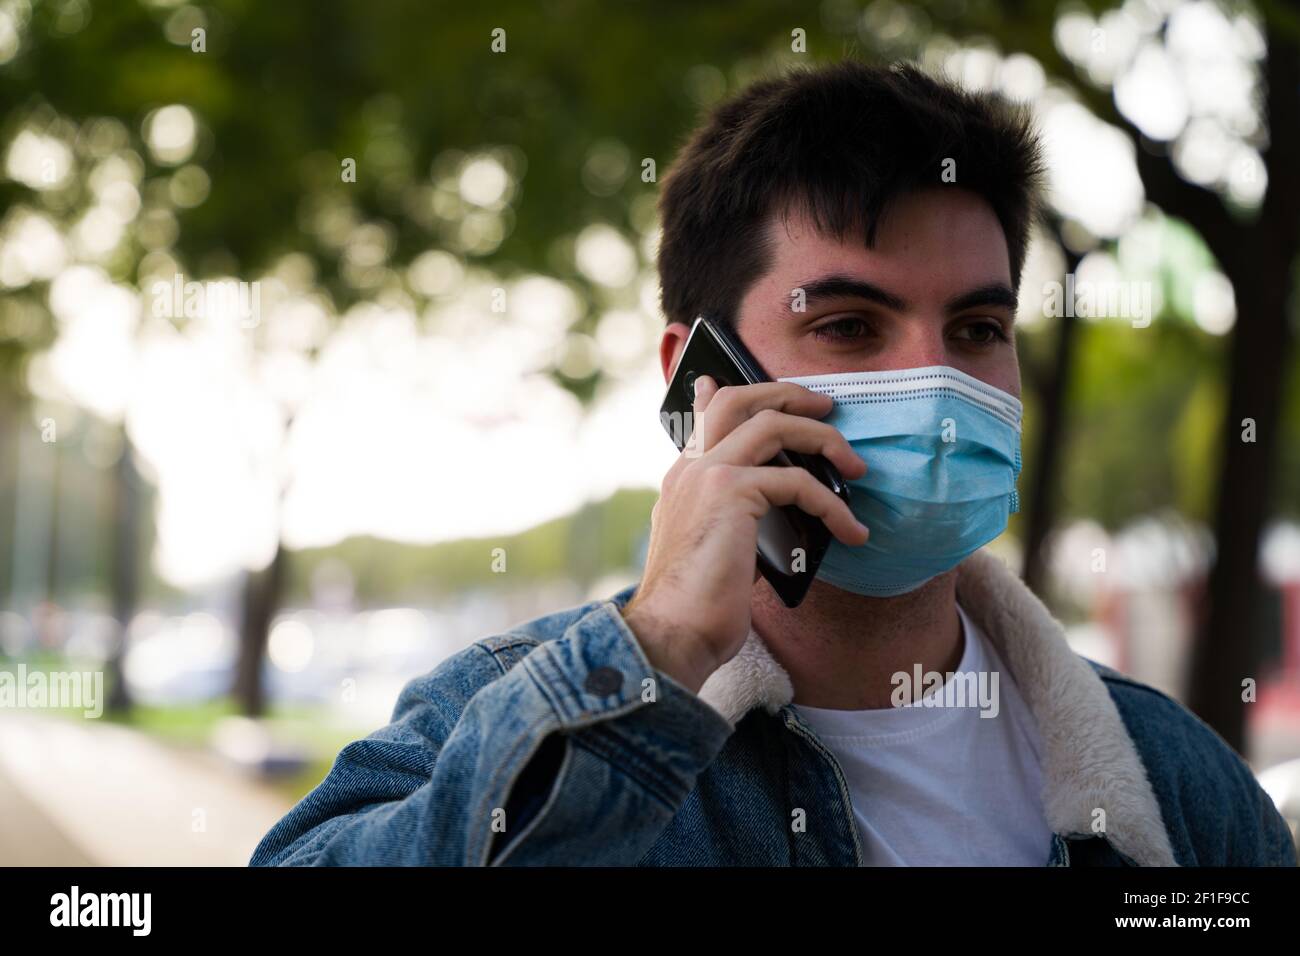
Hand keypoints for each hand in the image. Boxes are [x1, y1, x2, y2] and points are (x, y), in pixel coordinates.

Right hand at [622, 374, 868, 694]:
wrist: (673, 631)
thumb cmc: (695, 607)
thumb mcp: (713, 552)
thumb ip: (731, 522)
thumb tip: (762, 520)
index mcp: (682, 479)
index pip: (702, 419)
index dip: (717, 394)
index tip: (723, 381)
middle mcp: (691, 468)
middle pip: (738, 399)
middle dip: (788, 394)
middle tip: (826, 409)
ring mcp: (708, 474)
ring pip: (772, 423)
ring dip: (822, 439)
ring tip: (854, 468)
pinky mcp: (731, 491)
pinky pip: (797, 480)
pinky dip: (832, 505)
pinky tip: (852, 531)